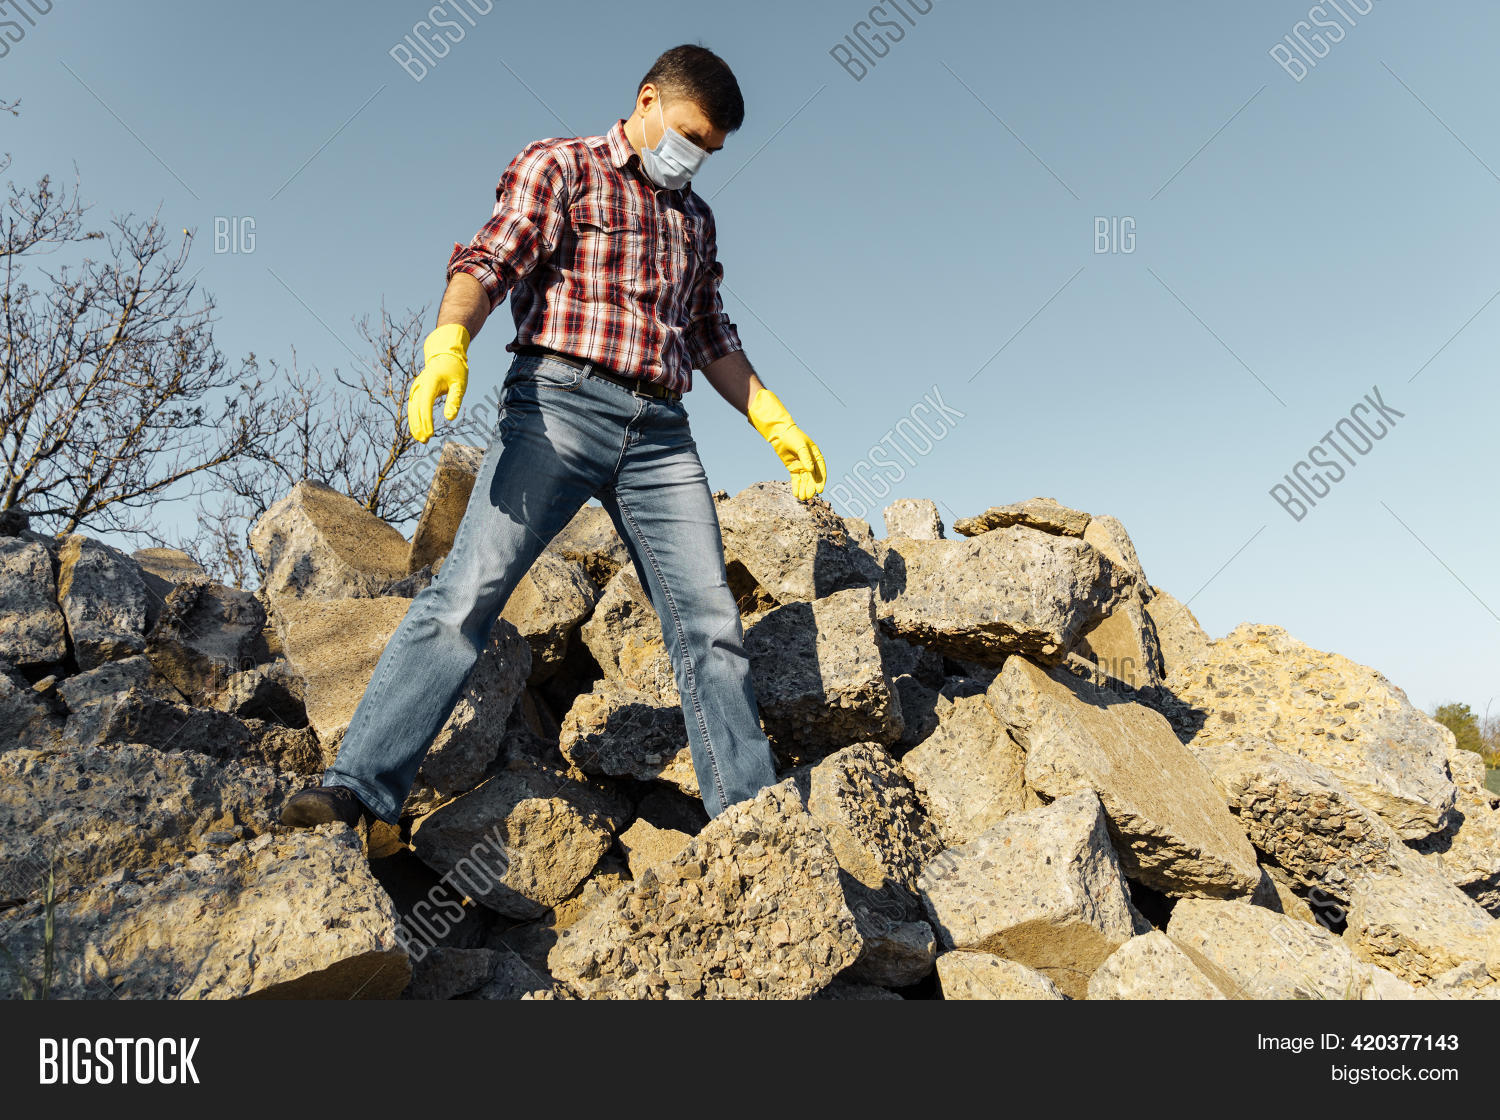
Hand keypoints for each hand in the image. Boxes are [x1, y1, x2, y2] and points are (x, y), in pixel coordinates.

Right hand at [407, 323, 471, 442]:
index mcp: (430, 382)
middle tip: (425, 440)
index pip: (426, 404)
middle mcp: (419, 385)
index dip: (427, 421)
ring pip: (412, 409)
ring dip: (415, 425)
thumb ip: (455, 400)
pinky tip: (418, 430)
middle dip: (419, 426)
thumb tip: (450, 418)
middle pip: (416, 409)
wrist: (445, 355)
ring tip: (421, 439)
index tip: (431, 434)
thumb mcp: (460, 384)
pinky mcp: (417, 391)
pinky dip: (414, 419)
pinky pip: (413, 407)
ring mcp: (416, 388)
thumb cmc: (455, 369)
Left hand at [747, 387, 826, 501]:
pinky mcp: (793, 468)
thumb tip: (810, 470)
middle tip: (809, 496)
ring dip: (804, 489)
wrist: (780, 434)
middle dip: (811, 487)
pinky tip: (796, 494)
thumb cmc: (793, 437)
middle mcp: (810, 462)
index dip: (821, 480)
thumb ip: (805, 458)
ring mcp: (802, 466)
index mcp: (816, 455)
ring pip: (804, 480)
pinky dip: (796, 486)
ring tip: (803, 498)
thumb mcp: (800, 446)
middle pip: (812, 477)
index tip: (820, 489)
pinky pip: (796, 479)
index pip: (821, 470)